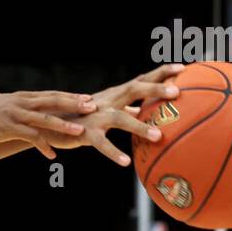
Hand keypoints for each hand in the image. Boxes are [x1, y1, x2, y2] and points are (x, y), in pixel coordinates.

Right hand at [0, 92, 95, 157]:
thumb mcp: (0, 105)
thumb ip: (14, 104)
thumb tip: (21, 103)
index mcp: (21, 97)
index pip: (50, 95)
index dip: (69, 97)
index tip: (87, 98)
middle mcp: (21, 103)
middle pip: (52, 102)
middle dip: (74, 105)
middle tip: (93, 107)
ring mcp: (15, 115)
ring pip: (45, 118)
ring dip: (64, 125)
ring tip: (80, 132)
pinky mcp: (8, 128)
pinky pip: (30, 137)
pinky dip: (43, 146)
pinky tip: (52, 156)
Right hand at [41, 63, 184, 165]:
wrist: (48, 123)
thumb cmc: (80, 117)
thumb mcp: (104, 111)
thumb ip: (124, 109)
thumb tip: (141, 109)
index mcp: (115, 95)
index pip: (141, 79)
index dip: (161, 73)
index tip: (182, 68)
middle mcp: (108, 101)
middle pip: (134, 89)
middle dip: (155, 88)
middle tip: (176, 92)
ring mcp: (96, 116)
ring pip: (120, 118)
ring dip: (140, 126)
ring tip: (158, 136)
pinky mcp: (85, 133)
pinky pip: (101, 143)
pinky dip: (113, 152)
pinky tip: (125, 162)